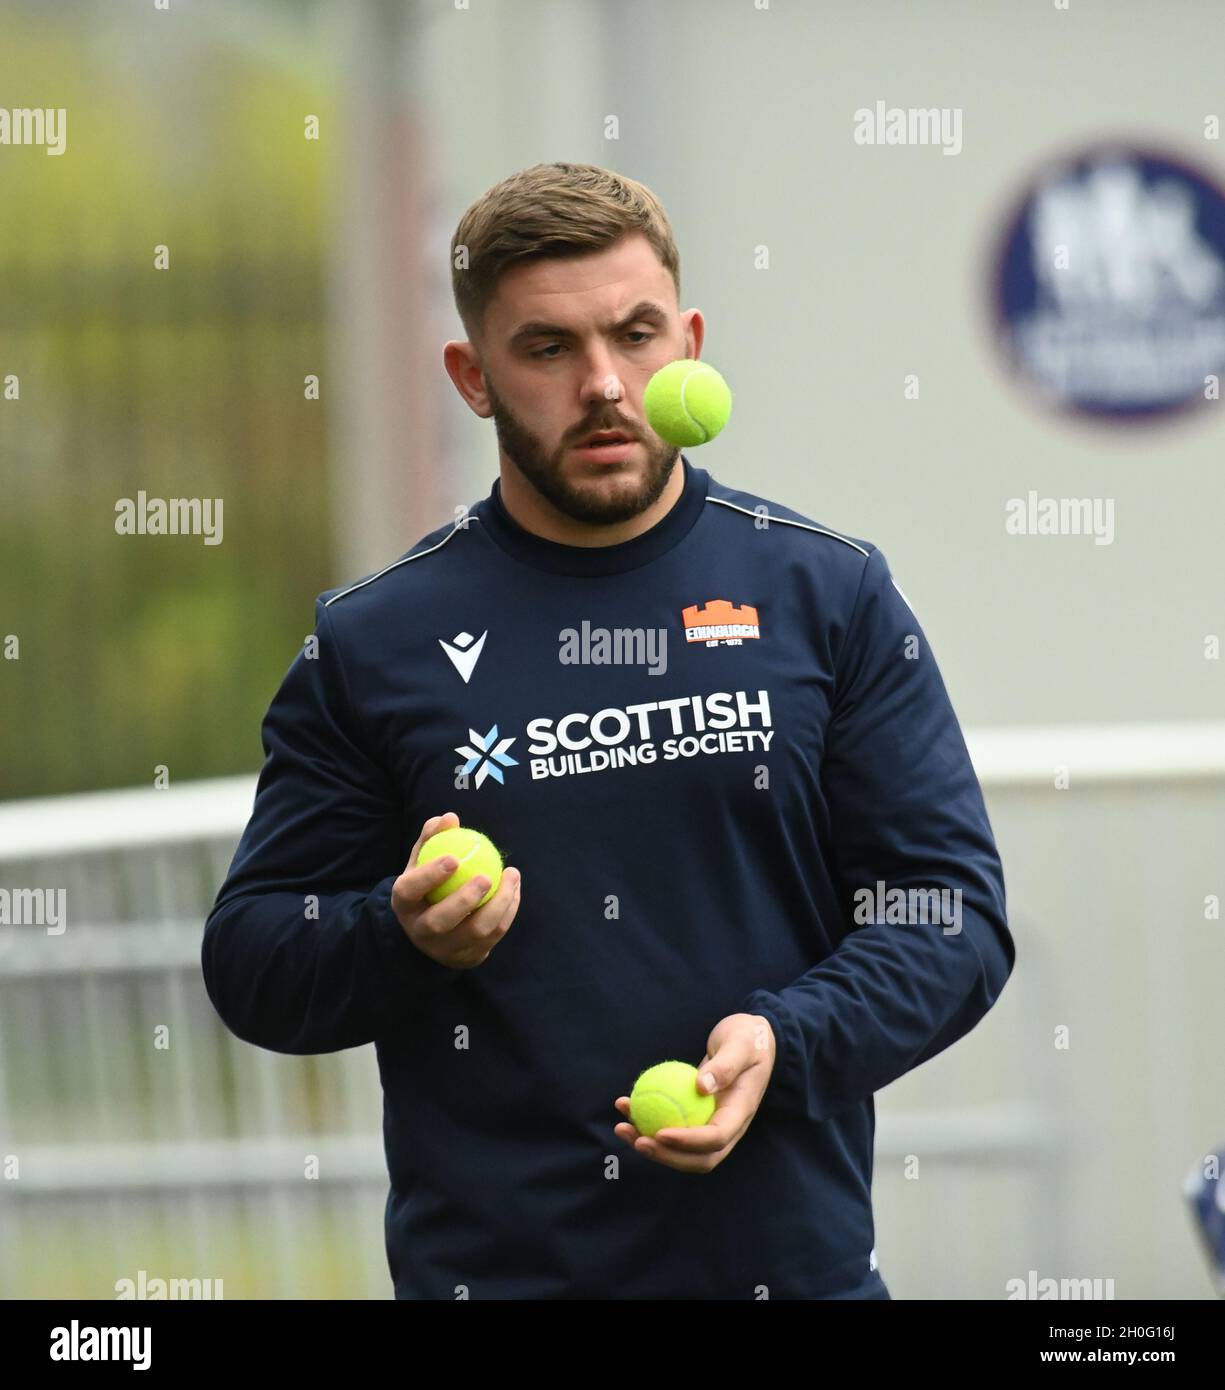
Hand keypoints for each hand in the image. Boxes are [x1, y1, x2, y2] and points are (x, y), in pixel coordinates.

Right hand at [391, 812, 520, 968]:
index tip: (454, 857)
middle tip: (486, 875)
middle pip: (441, 921)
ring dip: (499, 903)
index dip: (430, 876)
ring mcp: (444, 949)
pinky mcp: (468, 957)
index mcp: (403, 905)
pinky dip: (508, 911)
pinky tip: (515, 889)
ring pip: (475, 932)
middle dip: (464, 900)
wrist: (429, 930)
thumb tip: (450, 817)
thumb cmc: (427, 885)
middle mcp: (420, 931)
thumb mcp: (422, 860)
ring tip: (512, 875)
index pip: (410, 891)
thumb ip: (434, 838)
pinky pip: (494, 936)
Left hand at [613, 1012, 776, 1171]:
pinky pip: (671, 1125)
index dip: (688, 1142)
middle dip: (667, 1156)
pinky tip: (624, 1105)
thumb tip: (701, 1087)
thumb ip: (725, 1064)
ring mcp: (711, 1123)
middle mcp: (727, 1126)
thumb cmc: (748, 1038)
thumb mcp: (741, 1044)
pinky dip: (647, 1121)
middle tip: (638, 1140)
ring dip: (651, 1144)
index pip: (716, 1139)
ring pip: (681, 1149)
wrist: (750, 1040)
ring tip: (622, 1127)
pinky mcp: (695, 1116)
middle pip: (698, 1157)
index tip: (660, 1133)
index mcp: (741, 1112)